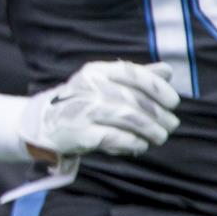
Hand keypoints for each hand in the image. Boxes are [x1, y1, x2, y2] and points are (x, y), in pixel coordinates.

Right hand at [22, 61, 180, 158]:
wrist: (43, 124)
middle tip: (171, 125)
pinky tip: (140, 145)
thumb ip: (136, 77)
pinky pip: (114, 136)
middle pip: (134, 99)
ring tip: (159, 137)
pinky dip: (133, 142)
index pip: (133, 73)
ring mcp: (82, 109)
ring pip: (128, 117)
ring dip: (151, 130)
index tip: (173, 102)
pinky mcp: (79, 132)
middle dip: (159, 115)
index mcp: (97, 71)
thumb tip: (167, 70)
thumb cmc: (83, 104)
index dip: (158, 87)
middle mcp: (88, 86)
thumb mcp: (106, 85)